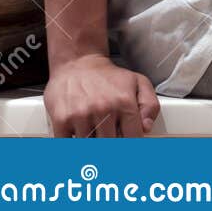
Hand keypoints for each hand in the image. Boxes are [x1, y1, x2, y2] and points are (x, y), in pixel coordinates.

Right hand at [44, 54, 159, 136]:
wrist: (78, 63)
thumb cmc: (109, 76)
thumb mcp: (138, 82)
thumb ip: (150, 105)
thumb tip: (146, 127)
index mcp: (125, 102)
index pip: (132, 138)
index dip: (131, 143)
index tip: (127, 143)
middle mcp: (103, 109)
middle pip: (110, 146)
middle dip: (111, 144)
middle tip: (108, 136)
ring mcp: (81, 115)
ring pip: (89, 148)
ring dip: (91, 144)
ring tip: (93, 133)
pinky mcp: (61, 120)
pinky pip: (67, 146)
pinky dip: (73, 145)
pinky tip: (78, 136)